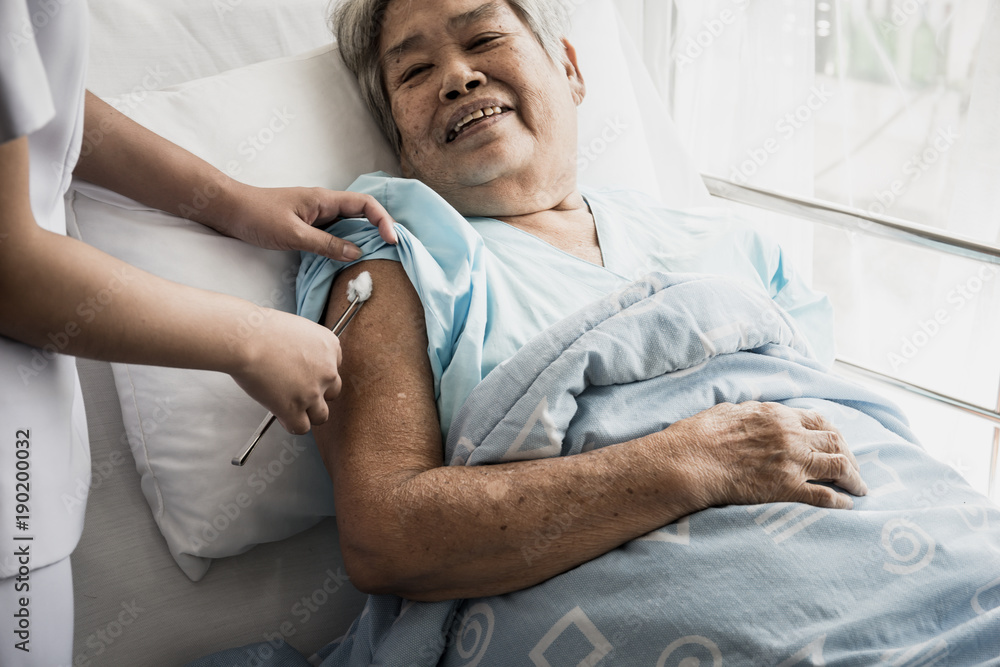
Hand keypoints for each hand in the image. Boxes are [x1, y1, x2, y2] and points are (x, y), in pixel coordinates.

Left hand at [213, 182, 396, 260]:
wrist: (227, 210)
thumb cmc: (256, 216)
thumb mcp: (293, 234)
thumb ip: (326, 244)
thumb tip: (357, 253)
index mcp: (324, 199)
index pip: (365, 205)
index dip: (383, 221)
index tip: (391, 241)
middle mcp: (324, 205)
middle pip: (362, 214)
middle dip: (380, 230)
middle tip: (392, 252)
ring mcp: (316, 215)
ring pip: (349, 225)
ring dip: (364, 238)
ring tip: (377, 258)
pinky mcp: (307, 226)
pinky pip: (335, 234)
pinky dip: (346, 245)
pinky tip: (348, 259)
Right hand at [229, 309, 343, 434]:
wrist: (247, 339)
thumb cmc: (261, 329)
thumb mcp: (296, 328)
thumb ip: (304, 346)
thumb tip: (297, 359)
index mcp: (330, 346)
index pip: (334, 367)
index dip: (318, 373)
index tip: (306, 374)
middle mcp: (327, 370)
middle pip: (332, 391)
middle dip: (317, 393)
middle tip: (298, 390)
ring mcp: (313, 392)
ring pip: (321, 415)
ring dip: (308, 413)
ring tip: (292, 408)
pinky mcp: (294, 408)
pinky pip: (302, 427)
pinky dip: (292, 424)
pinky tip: (282, 416)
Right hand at [668, 401, 867, 510]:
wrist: (689, 461)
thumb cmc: (699, 436)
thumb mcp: (727, 411)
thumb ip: (748, 412)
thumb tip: (752, 414)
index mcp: (777, 415)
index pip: (817, 420)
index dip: (832, 432)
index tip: (836, 442)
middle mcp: (791, 435)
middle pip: (835, 442)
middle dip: (848, 455)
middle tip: (852, 468)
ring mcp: (791, 462)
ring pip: (838, 467)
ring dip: (853, 478)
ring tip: (859, 489)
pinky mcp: (786, 488)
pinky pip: (824, 496)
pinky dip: (840, 501)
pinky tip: (847, 506)